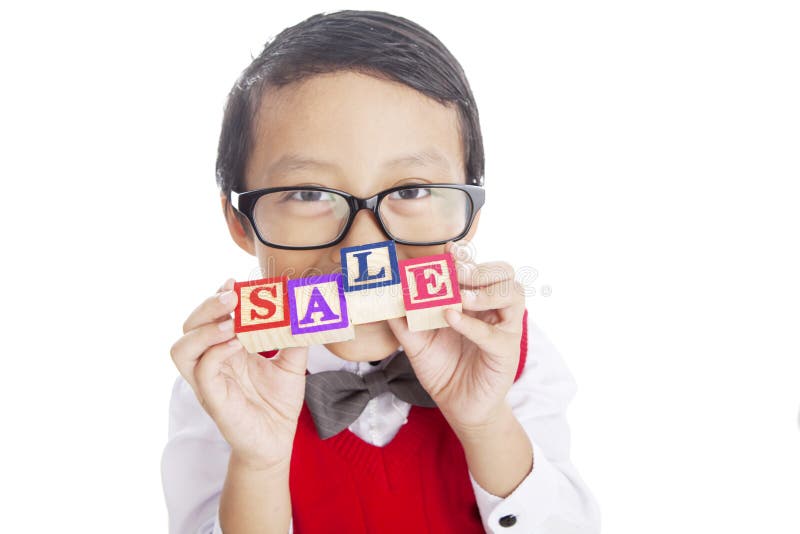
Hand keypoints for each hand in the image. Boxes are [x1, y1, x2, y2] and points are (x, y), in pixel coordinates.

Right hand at [170, 279, 307, 470]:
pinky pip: (202, 370)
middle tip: (233, 295)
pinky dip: (216, 351)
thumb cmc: (278, 403)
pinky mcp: (212, 398)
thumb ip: (295, 336)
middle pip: (189, 325)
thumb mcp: (292, 363)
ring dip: (204, 328)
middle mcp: (211, 361)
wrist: (277, 442)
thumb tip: (304, 307)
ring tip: (232, 320)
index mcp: (225, 349)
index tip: (236, 282)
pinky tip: (238, 344)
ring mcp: (208, 381)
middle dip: (208, 305)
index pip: (209, 316)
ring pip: (182, 348)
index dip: (217, 297)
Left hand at [387, 242, 524, 436]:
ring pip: (512, 294)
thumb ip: (402, 318)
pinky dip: (473, 324)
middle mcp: (495, 310)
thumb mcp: (416, 341)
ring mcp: (505, 330)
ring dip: (484, 291)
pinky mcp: (506, 352)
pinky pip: (495, 333)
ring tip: (458, 296)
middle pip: (504, 273)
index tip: (449, 250)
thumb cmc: (443, 368)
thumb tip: (385, 294)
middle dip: (479, 269)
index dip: (467, 256)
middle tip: (455, 272)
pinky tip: (452, 318)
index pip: (481, 268)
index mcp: (477, 300)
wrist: (457, 406)